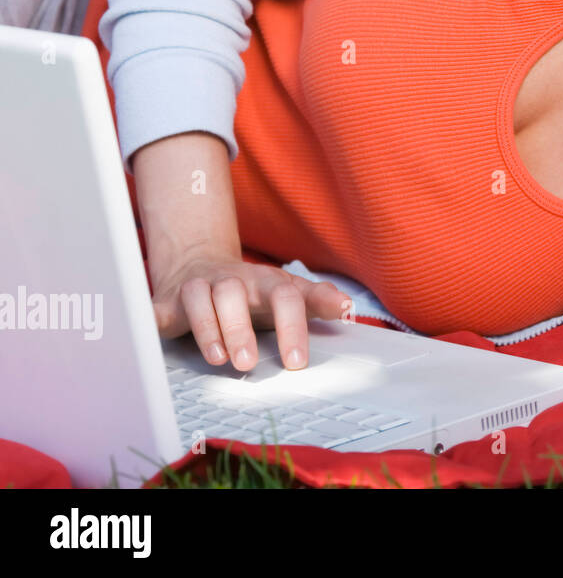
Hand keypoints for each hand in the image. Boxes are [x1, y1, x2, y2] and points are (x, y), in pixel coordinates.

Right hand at [152, 255, 352, 372]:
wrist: (199, 265)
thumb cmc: (251, 291)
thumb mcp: (287, 293)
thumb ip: (316, 300)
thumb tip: (347, 307)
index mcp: (266, 283)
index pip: (286, 297)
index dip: (293, 327)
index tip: (297, 362)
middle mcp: (232, 282)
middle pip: (236, 295)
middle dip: (242, 329)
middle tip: (250, 364)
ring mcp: (197, 288)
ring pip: (200, 298)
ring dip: (209, 328)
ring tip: (219, 359)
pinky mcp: (166, 302)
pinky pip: (155, 310)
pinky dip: (149, 321)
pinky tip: (149, 335)